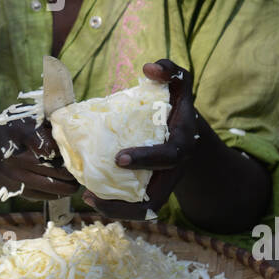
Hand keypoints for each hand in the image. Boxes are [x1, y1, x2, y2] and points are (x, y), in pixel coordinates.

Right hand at [0, 115, 78, 201]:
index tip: (73, 148)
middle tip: (83, 167)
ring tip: (77, 181)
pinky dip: (57, 193)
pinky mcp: (15, 189)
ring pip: (51, 185)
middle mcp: (16, 157)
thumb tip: (74, 130)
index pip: (48, 145)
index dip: (64, 149)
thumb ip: (46, 120)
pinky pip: (42, 195)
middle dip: (72, 170)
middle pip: (54, 168)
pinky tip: (65, 187)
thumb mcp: (23, 116)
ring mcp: (15, 176)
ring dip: (69, 186)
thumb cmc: (9, 128)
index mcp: (19, 133)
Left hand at [81, 59, 200, 219]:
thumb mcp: (180, 85)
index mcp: (183, 144)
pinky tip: (91, 196)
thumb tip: (148, 68)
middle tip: (92, 192)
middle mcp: (175, 171)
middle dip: (126, 202)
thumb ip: (170, 71)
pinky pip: (137, 208)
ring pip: (145, 211)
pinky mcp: (152, 191)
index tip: (119, 157)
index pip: (169, 156)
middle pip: (156, 199)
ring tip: (89, 198)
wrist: (189, 134)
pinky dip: (116, 207)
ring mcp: (164, 184)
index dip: (146, 159)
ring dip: (117, 211)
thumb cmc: (178, 106)